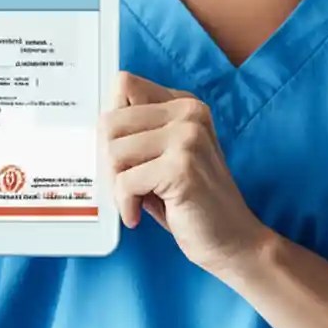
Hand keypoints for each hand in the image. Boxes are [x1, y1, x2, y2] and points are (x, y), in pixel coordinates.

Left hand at [101, 72, 270, 275]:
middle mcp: (188, 113)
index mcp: (183, 104)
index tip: (119, 154)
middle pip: (111, 121)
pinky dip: (125, 206)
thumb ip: (136, 133)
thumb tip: (94, 126)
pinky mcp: (182, 167)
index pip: (124, 86)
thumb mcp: (162, 156)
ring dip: (117, 185)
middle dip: (110, 160)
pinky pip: (124, 182)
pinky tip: (139, 214)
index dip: (112, 124)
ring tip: (137, 199)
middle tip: (127, 184)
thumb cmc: (190, 202)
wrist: (233, 240)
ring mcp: (187, 138)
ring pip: (114, 152)